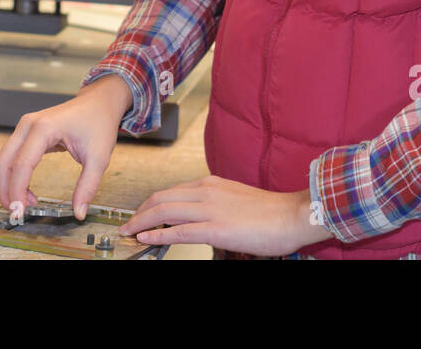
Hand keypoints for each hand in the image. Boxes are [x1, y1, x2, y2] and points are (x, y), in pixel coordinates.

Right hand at [0, 74, 132, 219]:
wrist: (99, 102)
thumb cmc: (98, 122)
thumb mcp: (99, 157)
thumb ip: (88, 186)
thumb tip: (79, 212)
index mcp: (44, 128)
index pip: (22, 165)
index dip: (17, 191)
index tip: (21, 212)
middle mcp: (29, 125)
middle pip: (3, 162)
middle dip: (5, 190)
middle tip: (16, 213)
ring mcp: (26, 127)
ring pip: (4, 160)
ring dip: (8, 184)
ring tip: (24, 204)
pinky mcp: (27, 132)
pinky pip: (12, 156)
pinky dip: (14, 176)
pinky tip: (27, 192)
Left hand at [118, 175, 334, 255]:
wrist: (293, 215)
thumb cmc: (271, 212)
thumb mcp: (236, 200)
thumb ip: (216, 204)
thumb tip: (201, 219)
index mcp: (212, 184)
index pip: (172, 191)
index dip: (152, 203)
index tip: (141, 213)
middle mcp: (207, 191)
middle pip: (162, 198)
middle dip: (140, 211)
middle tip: (127, 223)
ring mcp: (210, 209)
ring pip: (164, 211)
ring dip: (142, 222)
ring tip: (129, 231)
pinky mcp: (216, 228)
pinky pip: (179, 231)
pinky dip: (158, 234)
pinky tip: (145, 238)